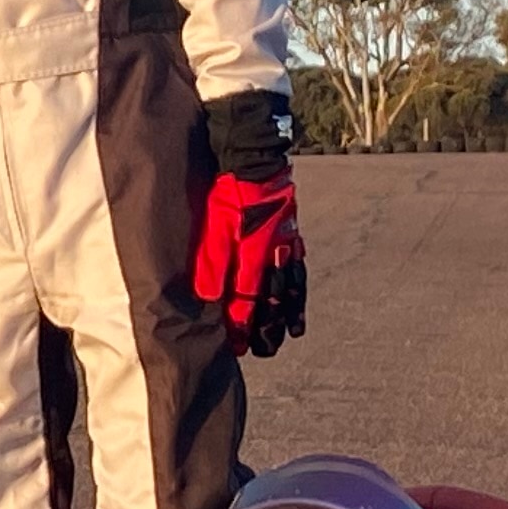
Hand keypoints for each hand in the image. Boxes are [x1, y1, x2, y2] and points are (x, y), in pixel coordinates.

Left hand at [192, 168, 306, 358]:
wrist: (255, 158)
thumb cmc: (229, 191)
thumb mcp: (213, 226)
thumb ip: (211, 263)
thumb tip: (207, 298)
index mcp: (253, 255)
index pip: (246, 300)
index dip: (241, 325)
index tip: (237, 347)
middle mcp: (274, 255)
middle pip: (273, 300)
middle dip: (269, 327)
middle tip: (266, 350)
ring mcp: (287, 245)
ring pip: (291, 287)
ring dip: (290, 313)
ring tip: (292, 334)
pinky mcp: (293, 233)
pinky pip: (299, 268)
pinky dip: (300, 288)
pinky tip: (300, 299)